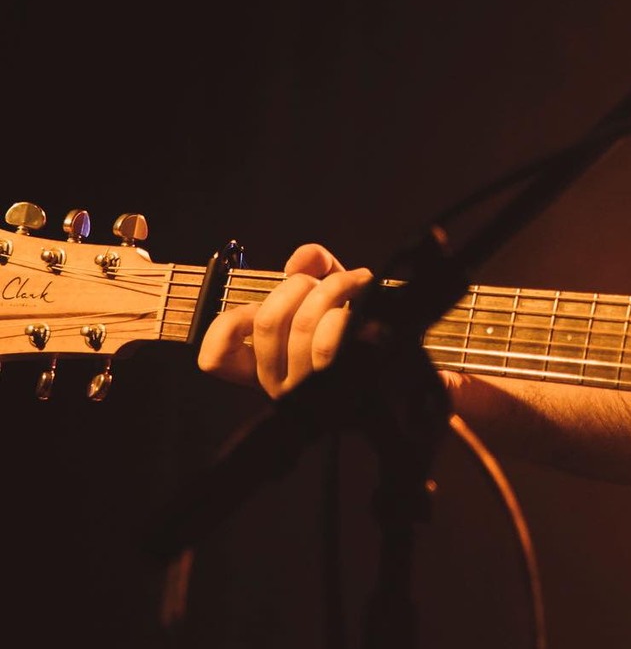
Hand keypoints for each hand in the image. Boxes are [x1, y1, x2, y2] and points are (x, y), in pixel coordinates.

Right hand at [195, 242, 373, 398]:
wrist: (398, 348)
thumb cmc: (352, 319)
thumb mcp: (325, 289)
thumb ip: (310, 265)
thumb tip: (300, 260)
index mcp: (261, 363)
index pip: (214, 358)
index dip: (229, 324)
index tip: (256, 308)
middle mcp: (277, 381)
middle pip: (268, 321)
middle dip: (298, 285)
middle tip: (321, 282)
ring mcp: (306, 388)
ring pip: (303, 324)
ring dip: (333, 289)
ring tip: (353, 283)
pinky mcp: (338, 383)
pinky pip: (330, 339)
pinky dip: (347, 308)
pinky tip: (363, 303)